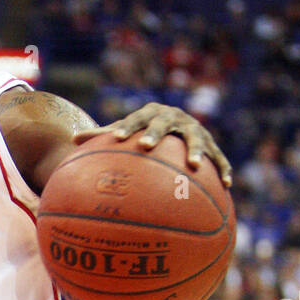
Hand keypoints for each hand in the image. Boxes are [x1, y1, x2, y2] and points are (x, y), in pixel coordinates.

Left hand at [74, 102, 231, 185]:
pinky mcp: (211, 144)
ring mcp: (194, 129)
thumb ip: (102, 136)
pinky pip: (219, 158)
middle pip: (166, 124)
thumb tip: (71, 140)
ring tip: (195, 166)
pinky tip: (227, 186)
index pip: (138, 118)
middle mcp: (175, 118)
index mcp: (152, 113)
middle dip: (157, 134)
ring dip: (197, 151)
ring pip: (197, 139)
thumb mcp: (125, 131)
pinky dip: (223, 169)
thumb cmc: (142, 131)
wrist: (174, 120)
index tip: (118, 138)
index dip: (128, 126)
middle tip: (147, 146)